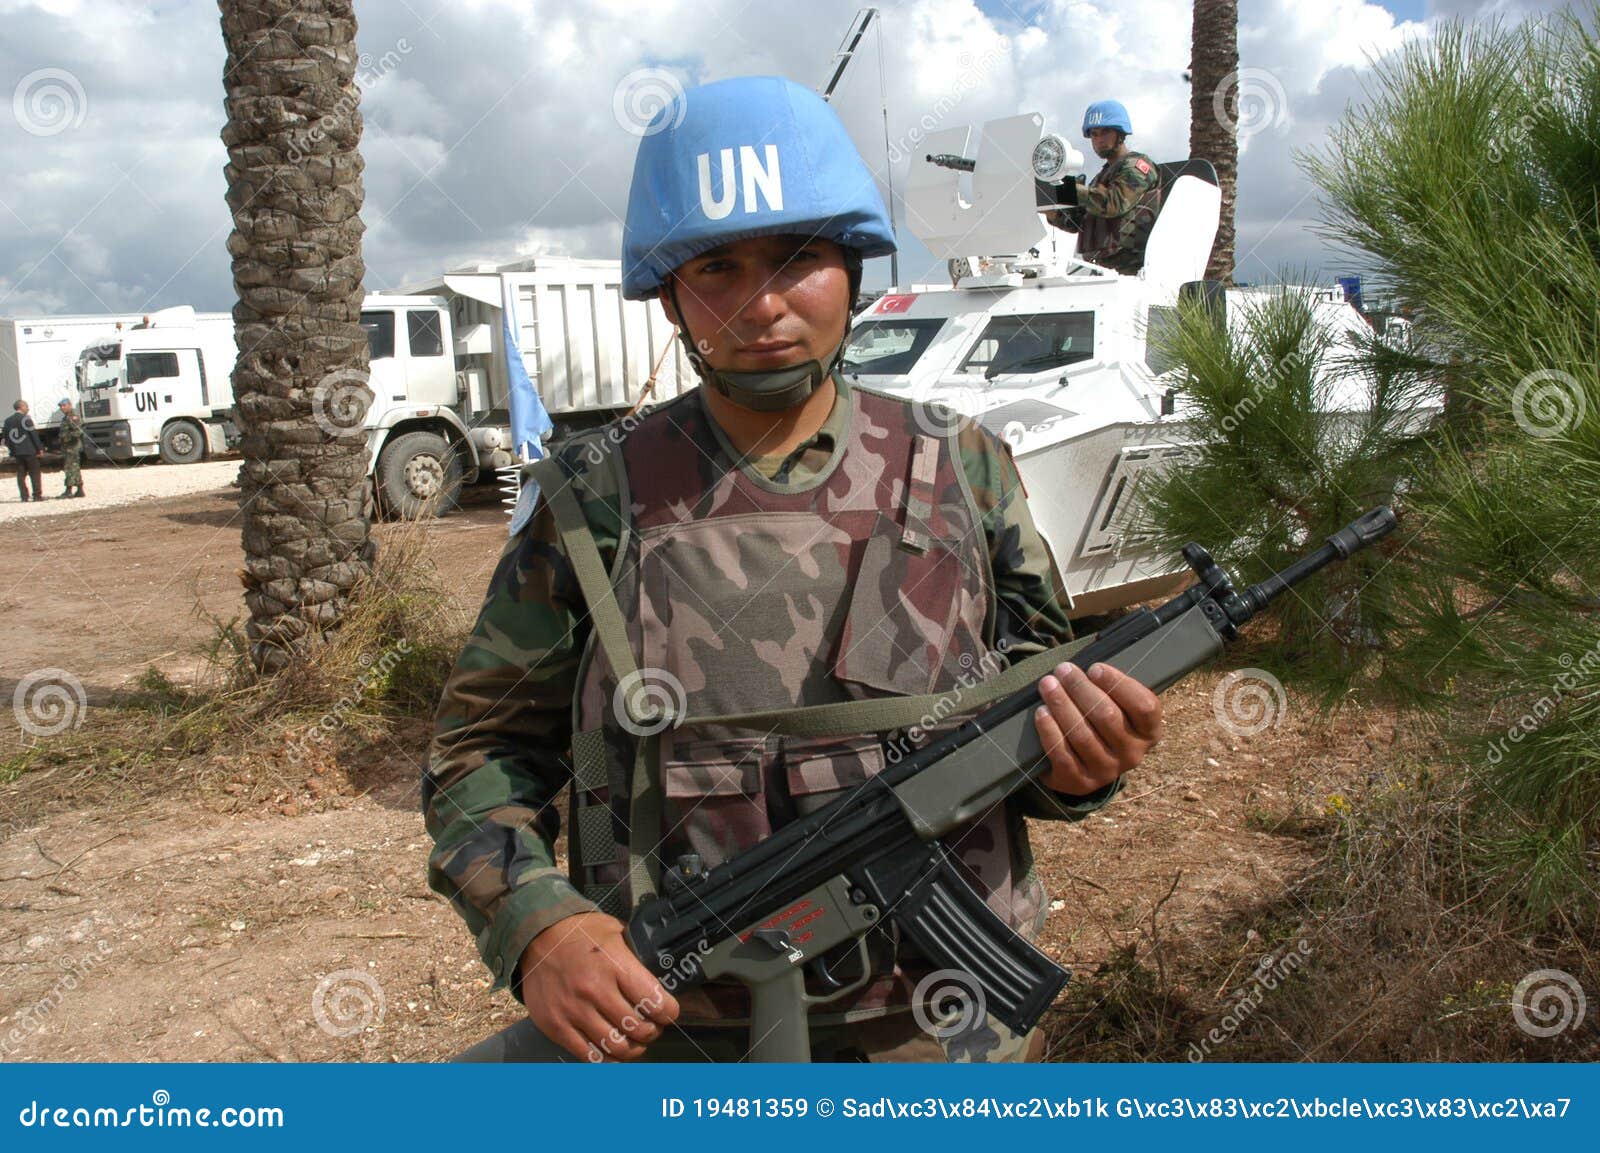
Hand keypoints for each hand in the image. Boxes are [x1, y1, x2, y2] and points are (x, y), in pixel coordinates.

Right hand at [516, 911, 678, 1060]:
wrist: (535, 936)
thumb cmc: (579, 933)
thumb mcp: (615, 932)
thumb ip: (635, 956)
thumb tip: (658, 977)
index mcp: (615, 965)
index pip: (654, 1001)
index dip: (668, 1012)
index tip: (668, 1013)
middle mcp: (595, 991)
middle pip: (638, 1028)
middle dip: (652, 1032)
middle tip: (651, 1028)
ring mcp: (574, 1011)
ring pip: (615, 1046)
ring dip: (632, 1049)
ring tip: (634, 1042)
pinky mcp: (556, 1026)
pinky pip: (588, 1055)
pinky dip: (606, 1058)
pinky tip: (612, 1050)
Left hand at [1032, 662, 1161, 793]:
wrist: (1086, 765)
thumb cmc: (1102, 722)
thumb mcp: (1119, 707)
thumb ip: (1113, 688)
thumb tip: (1089, 662)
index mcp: (1149, 732)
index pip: (1144, 706)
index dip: (1118, 684)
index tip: (1094, 667)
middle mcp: (1132, 754)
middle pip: (1107, 715)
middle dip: (1080, 688)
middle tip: (1063, 670)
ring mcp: (1106, 771)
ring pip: (1081, 734)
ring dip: (1061, 704)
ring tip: (1047, 685)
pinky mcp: (1079, 781)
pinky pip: (1061, 753)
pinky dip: (1050, 730)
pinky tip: (1042, 712)